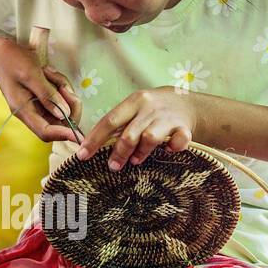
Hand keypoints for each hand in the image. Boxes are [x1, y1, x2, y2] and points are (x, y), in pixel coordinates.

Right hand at [0, 36, 80, 143]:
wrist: (0, 52)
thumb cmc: (11, 61)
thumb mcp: (30, 74)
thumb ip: (47, 94)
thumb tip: (63, 113)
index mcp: (24, 111)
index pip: (45, 132)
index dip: (63, 134)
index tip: (79, 134)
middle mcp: (31, 112)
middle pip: (58, 121)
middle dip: (69, 105)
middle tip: (64, 86)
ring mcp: (38, 105)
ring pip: (62, 108)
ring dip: (63, 91)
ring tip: (50, 73)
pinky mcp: (42, 97)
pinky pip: (59, 97)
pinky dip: (60, 85)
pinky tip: (49, 73)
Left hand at [77, 87, 197, 170]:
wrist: (185, 102)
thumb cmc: (151, 110)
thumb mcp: (134, 109)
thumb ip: (117, 125)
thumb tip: (90, 147)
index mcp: (133, 102)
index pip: (109, 121)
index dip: (94, 139)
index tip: (82, 155)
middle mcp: (149, 108)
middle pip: (129, 133)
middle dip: (119, 152)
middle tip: (113, 166)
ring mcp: (167, 117)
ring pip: (150, 138)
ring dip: (141, 153)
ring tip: (135, 161)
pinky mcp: (184, 127)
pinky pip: (178, 140)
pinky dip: (173, 147)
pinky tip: (168, 151)